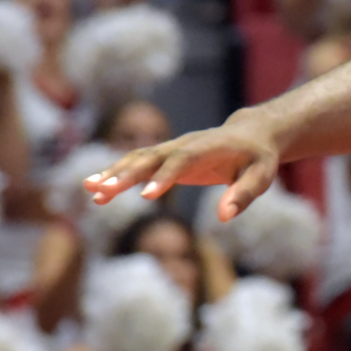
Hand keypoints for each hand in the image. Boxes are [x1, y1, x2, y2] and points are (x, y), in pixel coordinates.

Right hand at [83, 112, 282, 221]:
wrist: (251, 133)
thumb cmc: (258, 158)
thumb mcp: (261, 175)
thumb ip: (243, 194)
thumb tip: (224, 217)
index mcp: (208, 147)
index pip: (182, 160)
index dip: (164, 177)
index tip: (146, 196)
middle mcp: (184, 144)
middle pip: (150, 157)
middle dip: (125, 174)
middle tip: (101, 191)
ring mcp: (172, 149)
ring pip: (138, 158)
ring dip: (114, 173)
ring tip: (89, 189)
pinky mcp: (166, 157)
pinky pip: (138, 165)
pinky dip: (118, 175)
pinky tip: (98, 192)